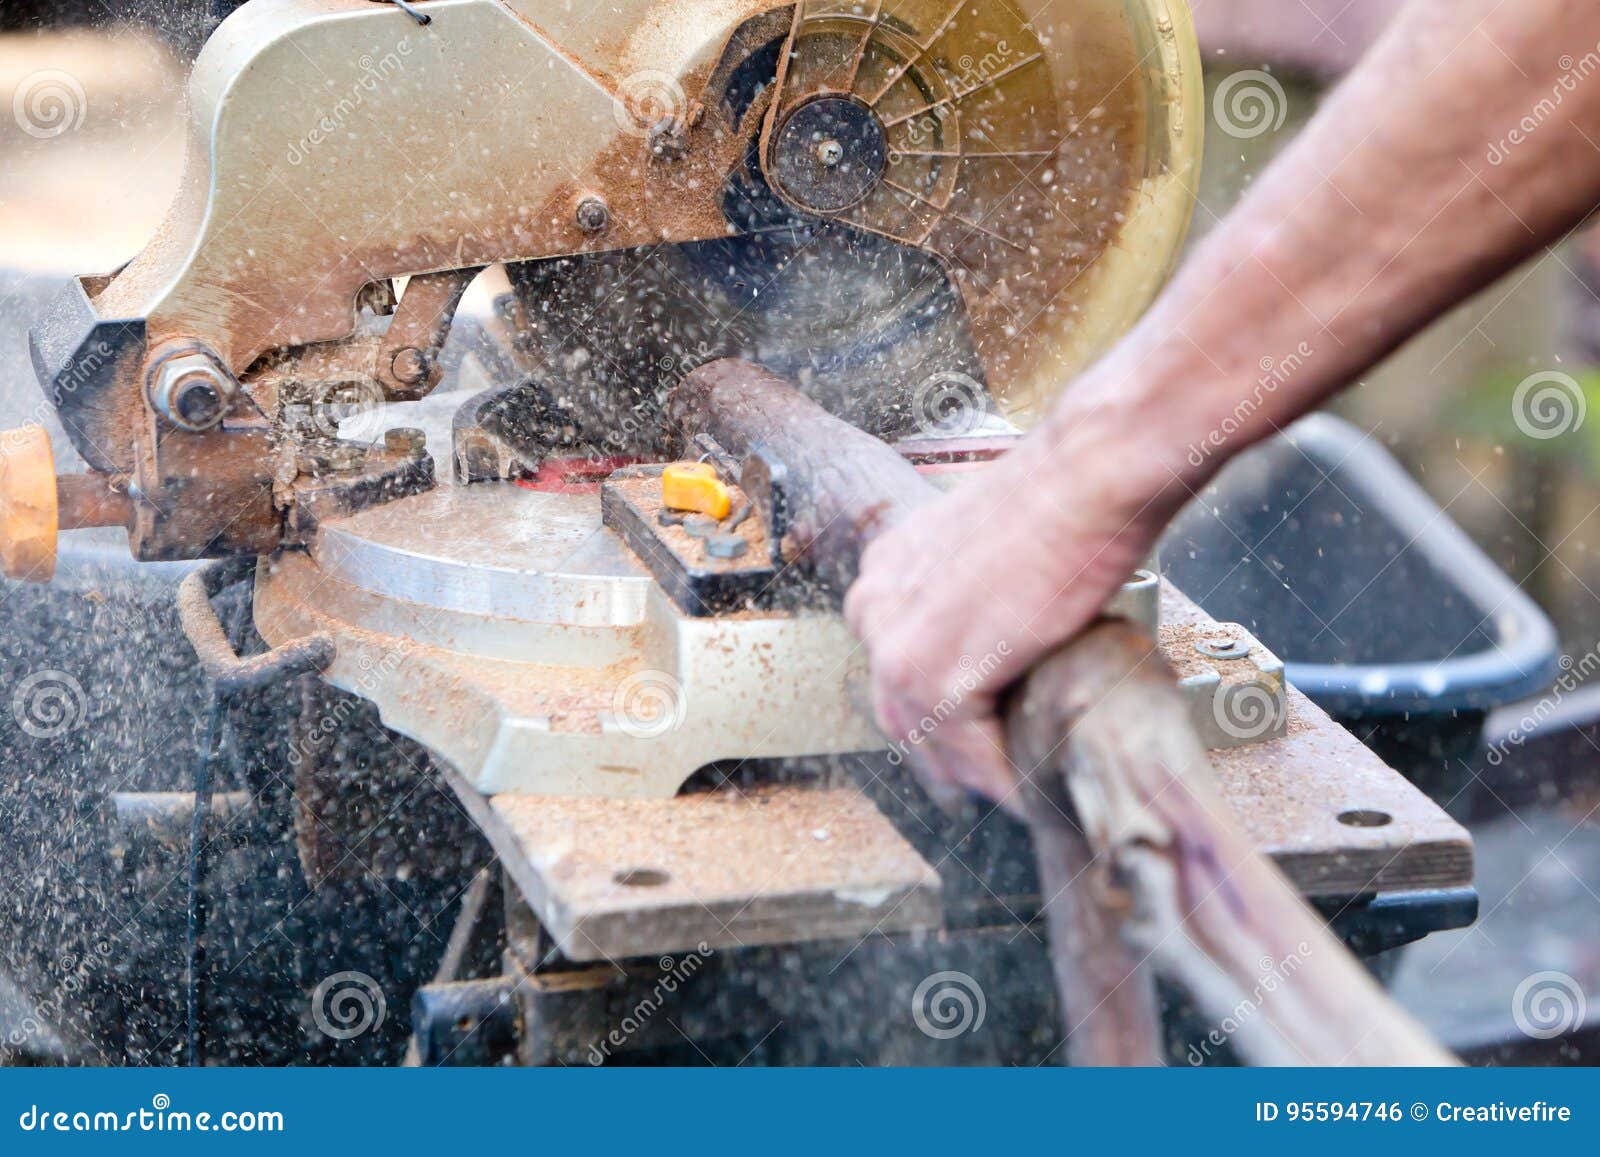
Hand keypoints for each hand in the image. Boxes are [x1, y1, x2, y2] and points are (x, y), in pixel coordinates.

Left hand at [843, 407, 1174, 809]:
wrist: (1087, 478)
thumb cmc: (1062, 499)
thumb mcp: (992, 551)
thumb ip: (977, 598)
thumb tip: (1006, 641)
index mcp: (884, 572)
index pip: (897, 667)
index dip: (939, 712)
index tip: (976, 737)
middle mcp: (873, 608)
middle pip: (902, 713)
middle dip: (950, 754)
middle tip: (994, 780)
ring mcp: (897, 648)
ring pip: (931, 744)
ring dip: (981, 774)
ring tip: (1025, 789)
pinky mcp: (936, 682)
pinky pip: (971, 755)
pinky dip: (1007, 780)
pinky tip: (1036, 788)